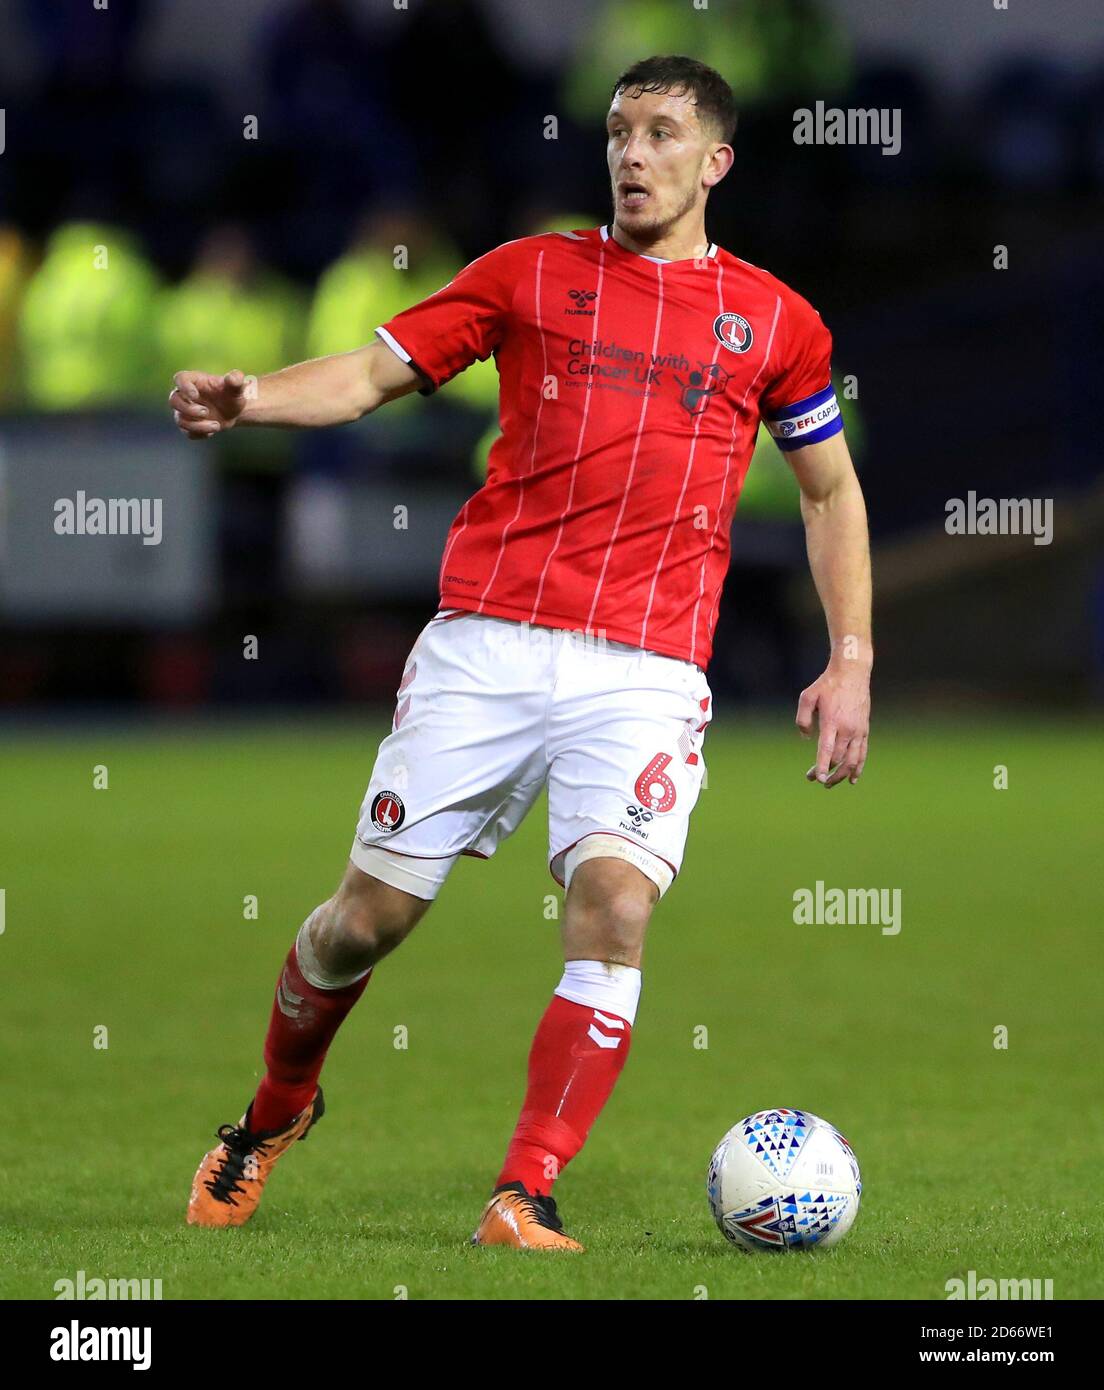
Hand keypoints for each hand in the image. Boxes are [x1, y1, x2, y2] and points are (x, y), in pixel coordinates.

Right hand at [169, 369, 248, 438]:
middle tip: (206, 412)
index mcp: (194, 381)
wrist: (234, 411)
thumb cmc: (232, 394)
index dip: (184, 387)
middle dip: (188, 409)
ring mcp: (185, 411)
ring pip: (180, 420)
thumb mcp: (237, 387)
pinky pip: (187, 432)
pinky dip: (200, 434)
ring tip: (217, 426)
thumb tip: (232, 378)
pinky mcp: (189, 425)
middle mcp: (185, 395)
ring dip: (197, 426)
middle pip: (173, 401)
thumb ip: (236, 380)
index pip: (180, 379)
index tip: (195, 395)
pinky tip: (212, 431)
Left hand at [795, 655, 870, 786]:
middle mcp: (847, 729)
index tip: (817, 779)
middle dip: (826, 772)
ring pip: (852, 761)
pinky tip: (852, 779)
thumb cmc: (827, 684)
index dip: (822, 766)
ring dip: (842, 775)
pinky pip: (863, 753)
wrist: (852, 673)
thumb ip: (802, 718)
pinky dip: (858, 768)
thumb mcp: (807, 696)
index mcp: (832, 721)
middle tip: (813, 778)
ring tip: (830, 784)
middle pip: (838, 759)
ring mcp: (858, 730)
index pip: (827, 750)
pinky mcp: (864, 730)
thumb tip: (806, 738)